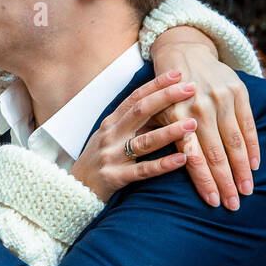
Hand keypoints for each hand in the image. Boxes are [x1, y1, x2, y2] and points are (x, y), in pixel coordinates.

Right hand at [70, 69, 194, 201]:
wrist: (73, 191)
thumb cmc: (98, 162)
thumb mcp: (111, 138)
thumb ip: (133, 125)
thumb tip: (164, 109)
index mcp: (110, 123)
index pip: (135, 98)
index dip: (156, 85)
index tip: (177, 73)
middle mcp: (110, 135)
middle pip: (140, 111)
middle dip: (166, 97)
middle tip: (190, 88)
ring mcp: (111, 156)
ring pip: (144, 141)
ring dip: (170, 131)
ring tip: (192, 124)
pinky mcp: (115, 178)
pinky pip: (143, 170)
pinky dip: (163, 164)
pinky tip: (182, 159)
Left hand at [150, 26, 260, 209]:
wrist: (182, 51)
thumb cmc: (165, 92)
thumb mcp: (157, 112)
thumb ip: (164, 136)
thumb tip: (169, 170)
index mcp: (177, 118)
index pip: (195, 158)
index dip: (205, 182)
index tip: (213, 203)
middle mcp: (200, 109)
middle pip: (217, 154)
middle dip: (226, 183)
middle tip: (233, 206)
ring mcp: (221, 100)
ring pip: (234, 142)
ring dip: (242, 170)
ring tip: (246, 191)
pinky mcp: (237, 91)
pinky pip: (248, 124)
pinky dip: (253, 146)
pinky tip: (255, 165)